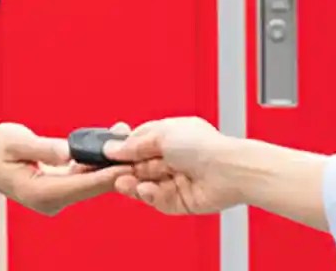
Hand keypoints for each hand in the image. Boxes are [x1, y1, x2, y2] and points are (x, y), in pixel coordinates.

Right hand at [0, 122, 131, 215]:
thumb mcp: (15, 142)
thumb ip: (44, 147)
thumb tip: (69, 152)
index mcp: (41, 193)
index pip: (82, 185)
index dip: (106, 174)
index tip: (128, 165)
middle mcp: (52, 199)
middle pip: (92, 185)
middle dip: (116, 167)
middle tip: (141, 150)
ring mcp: (57, 195)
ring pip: (91, 180)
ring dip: (109, 162)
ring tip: (132, 138)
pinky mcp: (60, 187)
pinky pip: (84, 175)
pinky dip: (98, 161)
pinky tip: (114, 142)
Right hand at [104, 117, 242, 214]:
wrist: (228, 171)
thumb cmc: (204, 146)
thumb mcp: (161, 134)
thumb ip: (134, 143)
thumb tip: (112, 148)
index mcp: (171, 137)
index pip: (139, 143)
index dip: (123, 150)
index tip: (106, 155)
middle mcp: (174, 158)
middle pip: (139, 166)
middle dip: (125, 169)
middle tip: (110, 171)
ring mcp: (177, 180)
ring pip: (145, 185)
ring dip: (132, 184)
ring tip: (123, 182)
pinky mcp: (181, 201)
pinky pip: (158, 200)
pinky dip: (150, 195)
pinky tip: (146, 190)